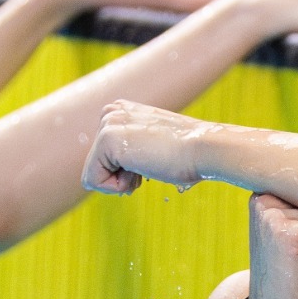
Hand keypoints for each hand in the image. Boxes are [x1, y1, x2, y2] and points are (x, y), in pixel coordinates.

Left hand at [82, 100, 211, 194]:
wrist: (205, 149)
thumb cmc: (190, 154)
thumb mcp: (158, 146)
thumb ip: (138, 149)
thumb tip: (131, 165)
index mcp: (122, 112)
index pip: (105, 157)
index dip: (126, 170)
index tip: (153, 160)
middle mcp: (111, 113)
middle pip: (97, 165)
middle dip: (122, 176)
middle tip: (152, 163)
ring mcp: (107, 124)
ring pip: (94, 174)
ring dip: (122, 181)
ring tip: (149, 165)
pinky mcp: (106, 140)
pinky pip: (92, 181)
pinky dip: (117, 186)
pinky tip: (141, 170)